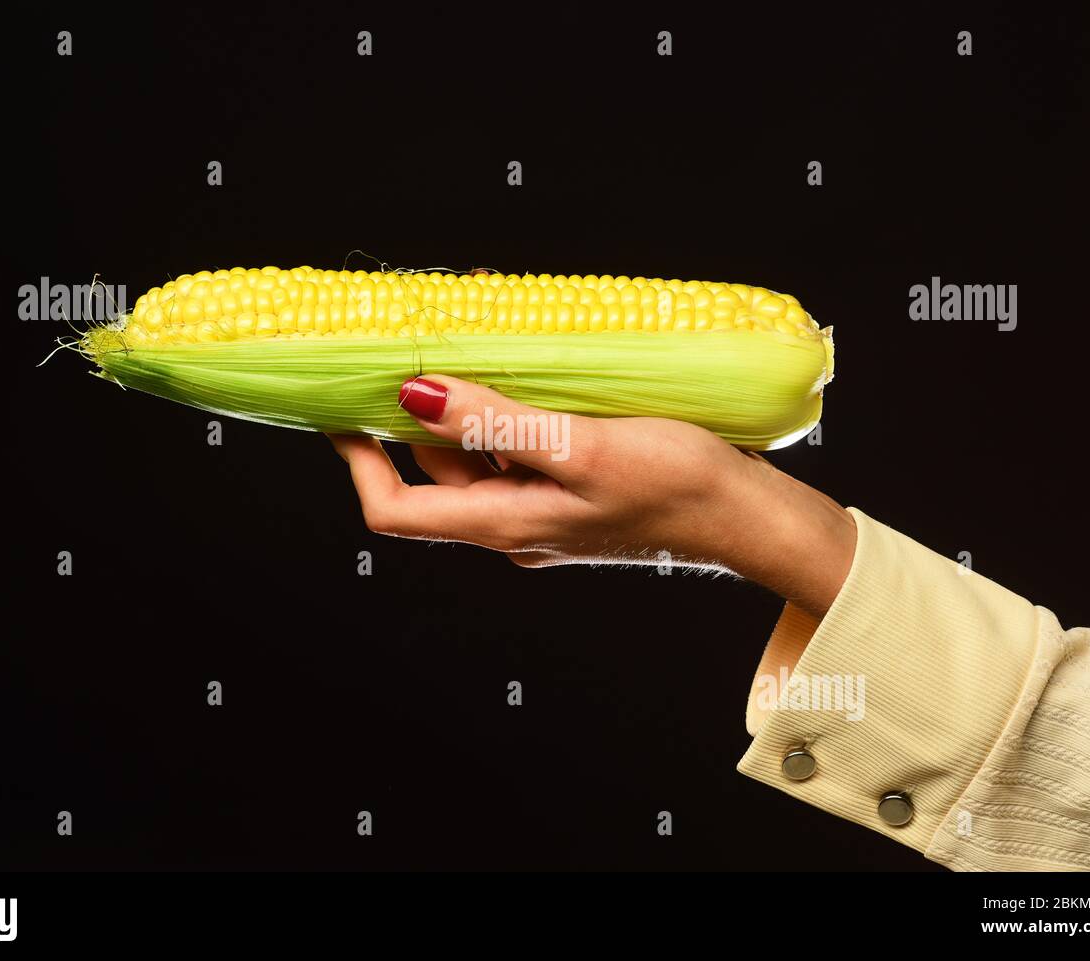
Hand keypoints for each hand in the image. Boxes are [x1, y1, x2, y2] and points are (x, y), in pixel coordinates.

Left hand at [327, 375, 856, 619]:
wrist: (748, 514)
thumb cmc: (677, 486)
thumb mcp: (580, 447)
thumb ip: (495, 422)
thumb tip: (416, 394)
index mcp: (505, 524)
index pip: (397, 509)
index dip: (358, 462)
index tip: (341, 409)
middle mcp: (513, 523)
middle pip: (435, 474)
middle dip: (419, 411)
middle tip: (418, 344)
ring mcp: (543, 509)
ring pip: (479, 457)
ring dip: (469, 403)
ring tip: (475, 338)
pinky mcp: (572, 491)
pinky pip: (520, 451)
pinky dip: (510, 410)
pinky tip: (528, 367)